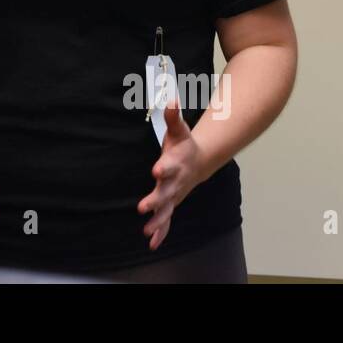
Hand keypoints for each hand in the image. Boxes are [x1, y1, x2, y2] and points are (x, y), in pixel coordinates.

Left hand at [138, 90, 204, 250]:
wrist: (199, 161)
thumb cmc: (184, 144)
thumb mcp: (180, 129)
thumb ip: (173, 115)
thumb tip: (169, 98)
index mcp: (177, 163)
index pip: (170, 165)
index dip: (164, 168)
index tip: (156, 170)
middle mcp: (177, 181)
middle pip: (166, 192)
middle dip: (155, 200)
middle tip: (143, 207)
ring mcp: (175, 194)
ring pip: (167, 210)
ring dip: (157, 221)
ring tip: (146, 231)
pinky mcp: (172, 203)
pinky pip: (167, 220)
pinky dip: (161, 232)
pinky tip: (152, 244)